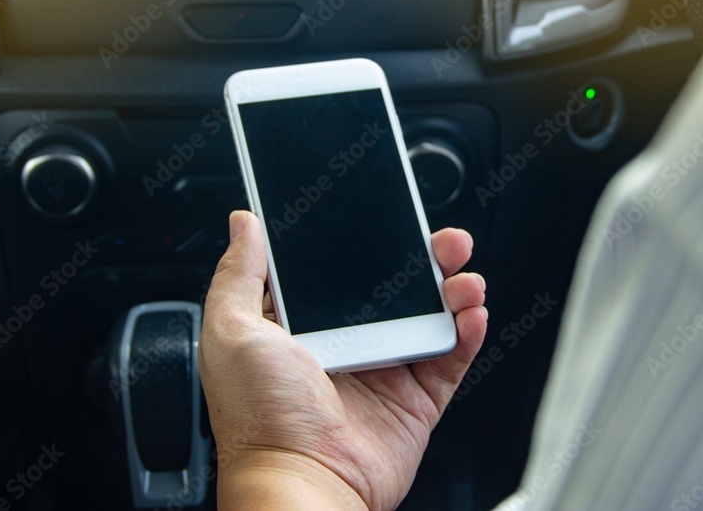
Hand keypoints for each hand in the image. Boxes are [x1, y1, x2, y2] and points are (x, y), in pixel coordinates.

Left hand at [199, 211, 487, 509]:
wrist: (304, 483)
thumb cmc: (260, 420)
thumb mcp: (231, 332)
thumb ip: (239, 274)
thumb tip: (244, 226)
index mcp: (299, 327)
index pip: (339, 271)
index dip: (366, 242)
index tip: (387, 219)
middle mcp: (343, 347)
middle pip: (394, 288)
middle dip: (423, 259)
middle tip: (441, 242)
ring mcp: (382, 374)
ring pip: (428, 317)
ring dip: (452, 291)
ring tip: (462, 280)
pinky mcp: (414, 402)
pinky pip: (449, 359)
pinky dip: (467, 334)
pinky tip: (471, 314)